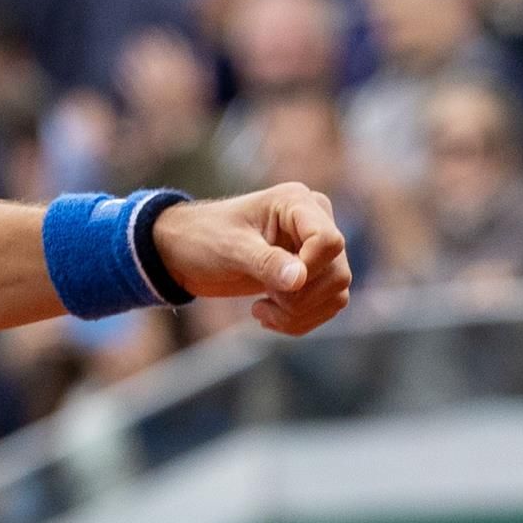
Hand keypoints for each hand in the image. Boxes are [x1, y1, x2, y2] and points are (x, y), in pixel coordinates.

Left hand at [153, 183, 352, 335]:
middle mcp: (315, 221)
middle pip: (337, 273)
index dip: (309, 270)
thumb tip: (299, 278)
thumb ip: (265, 262)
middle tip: (264, 298)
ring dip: (298, 313)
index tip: (275, 285)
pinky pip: (328, 306)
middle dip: (298, 298)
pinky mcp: (314, 274)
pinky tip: (266, 315)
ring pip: (336, 294)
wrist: (185, 253)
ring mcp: (317, 249)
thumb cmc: (202, 238)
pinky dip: (299, 320)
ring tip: (259, 310)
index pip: (328, 241)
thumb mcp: (229, 248)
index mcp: (296, 201)